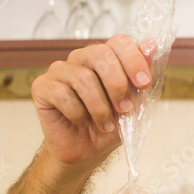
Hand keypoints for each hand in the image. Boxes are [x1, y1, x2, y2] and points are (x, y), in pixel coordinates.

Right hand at [30, 34, 151, 167]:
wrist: (87, 151)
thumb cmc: (110, 125)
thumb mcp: (134, 104)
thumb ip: (140, 77)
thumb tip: (151, 46)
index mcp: (105, 57)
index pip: (119, 42)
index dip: (133, 60)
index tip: (143, 83)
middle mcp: (81, 58)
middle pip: (100, 54)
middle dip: (117, 85)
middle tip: (125, 109)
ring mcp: (59, 70)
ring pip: (83, 78)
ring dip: (100, 107)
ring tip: (106, 124)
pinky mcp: (42, 86)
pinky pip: (62, 94)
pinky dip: (78, 114)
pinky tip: (83, 122)